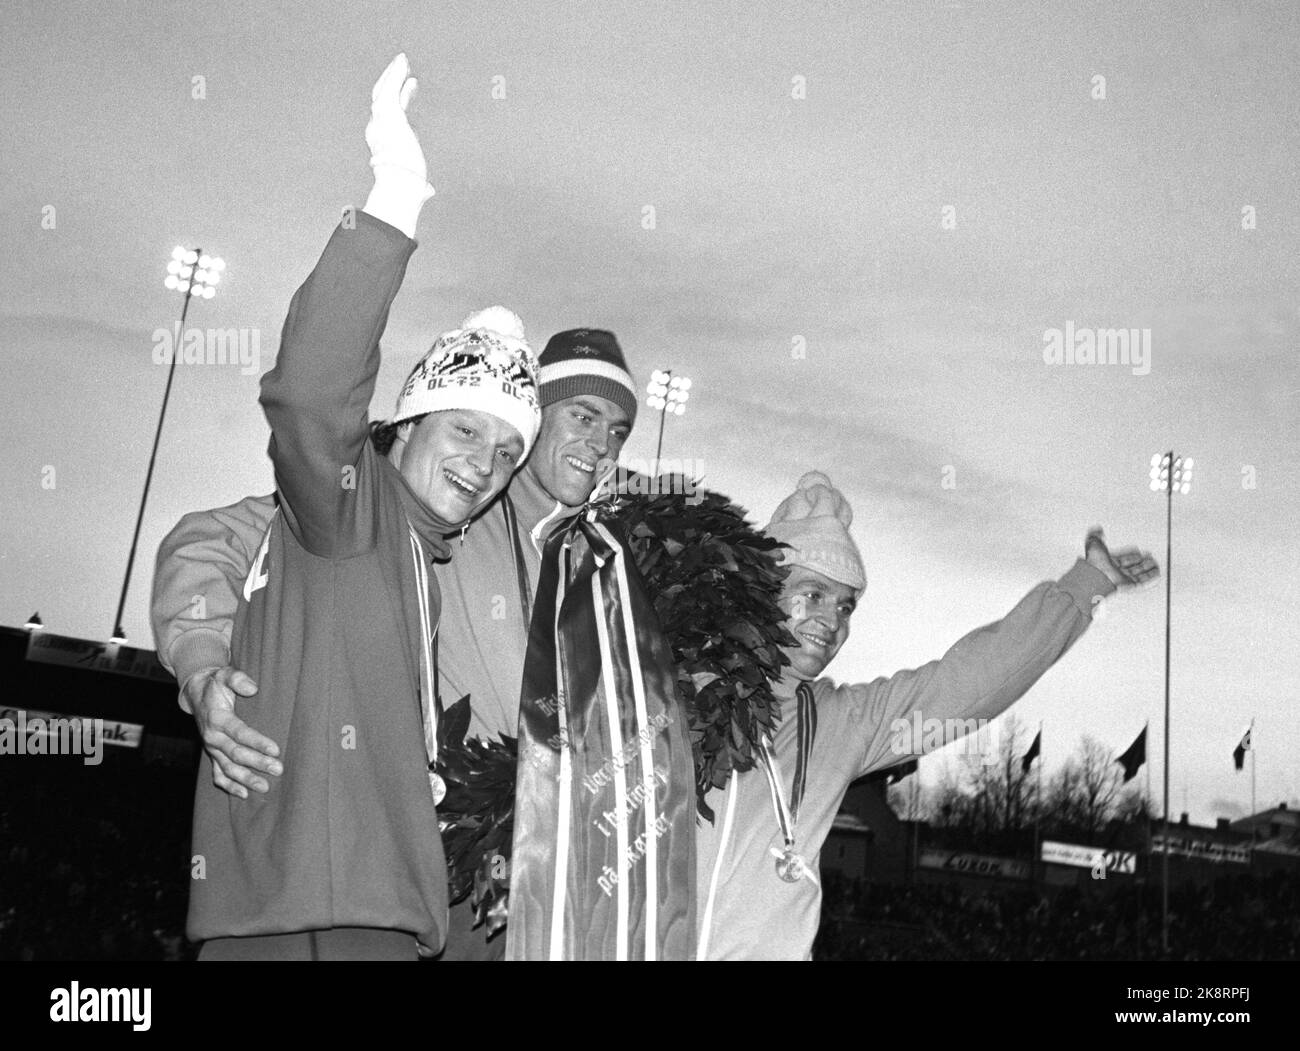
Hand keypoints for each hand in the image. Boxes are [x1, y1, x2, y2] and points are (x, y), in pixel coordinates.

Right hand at [182, 666, 281, 798]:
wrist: (197, 694)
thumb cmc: (216, 684)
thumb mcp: (225, 674)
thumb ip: (238, 678)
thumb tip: (253, 688)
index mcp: (217, 719)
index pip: (240, 733)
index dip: (257, 742)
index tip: (276, 750)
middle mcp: (212, 737)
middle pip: (236, 754)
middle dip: (257, 763)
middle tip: (278, 769)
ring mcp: (211, 749)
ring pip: (228, 768)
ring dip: (246, 779)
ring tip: (265, 787)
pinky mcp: (212, 755)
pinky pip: (218, 775)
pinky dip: (229, 786)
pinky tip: (244, 794)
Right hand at [365, 53, 428, 187]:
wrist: (399, 185)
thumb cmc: (407, 189)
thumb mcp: (416, 183)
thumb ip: (421, 186)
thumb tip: (428, 192)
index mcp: (383, 144)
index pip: (390, 115)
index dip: (401, 98)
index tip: (412, 87)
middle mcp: (377, 130)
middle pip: (382, 99)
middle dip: (391, 82)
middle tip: (402, 69)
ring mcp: (381, 121)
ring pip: (384, 90)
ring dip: (393, 74)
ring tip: (402, 60)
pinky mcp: (388, 114)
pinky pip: (391, 88)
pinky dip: (396, 75)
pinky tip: (403, 63)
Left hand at [1084, 528, 1159, 588]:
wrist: (1097, 574)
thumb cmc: (1094, 561)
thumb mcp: (1094, 543)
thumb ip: (1096, 536)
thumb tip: (1097, 529)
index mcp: (1108, 562)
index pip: (1122, 557)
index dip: (1130, 554)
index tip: (1137, 550)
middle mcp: (1116, 571)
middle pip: (1132, 566)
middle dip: (1141, 560)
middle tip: (1149, 555)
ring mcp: (1123, 579)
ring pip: (1139, 573)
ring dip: (1148, 567)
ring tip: (1155, 562)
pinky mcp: (1131, 585)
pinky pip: (1144, 582)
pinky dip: (1151, 577)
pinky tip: (1157, 572)